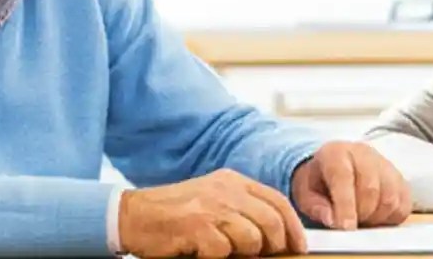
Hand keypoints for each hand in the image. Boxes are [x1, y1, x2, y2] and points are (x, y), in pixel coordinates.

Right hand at [118, 168, 306, 257]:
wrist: (133, 215)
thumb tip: (276, 234)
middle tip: (265, 256)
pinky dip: (216, 256)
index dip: (293, 226)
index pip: (278, 201)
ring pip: (252, 239)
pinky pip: (223, 251)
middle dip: (274, 245)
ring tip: (222, 250)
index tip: (298, 246)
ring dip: (242, 253)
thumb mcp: (213, 198)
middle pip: (271, 222)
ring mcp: (212, 208)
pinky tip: (202, 251)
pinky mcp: (197, 227)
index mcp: (234, 181)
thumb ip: (242, 208)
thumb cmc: (176, 212)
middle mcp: (227, 190)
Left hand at [291, 141, 411, 229]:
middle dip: (360, 214)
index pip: (344, 177)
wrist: (334, 166)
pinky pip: (404, 203)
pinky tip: (376, 215)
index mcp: (336, 153)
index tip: (345, 227)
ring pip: (390, 197)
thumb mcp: (305, 192)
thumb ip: (315, 206)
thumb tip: (332, 220)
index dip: (345, 204)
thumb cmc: (318, 181)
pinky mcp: (400, 178)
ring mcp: (385, 164)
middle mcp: (364, 153)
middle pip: (370, 189)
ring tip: (361, 217)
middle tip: (349, 223)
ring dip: (376, 216)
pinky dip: (391, 216)